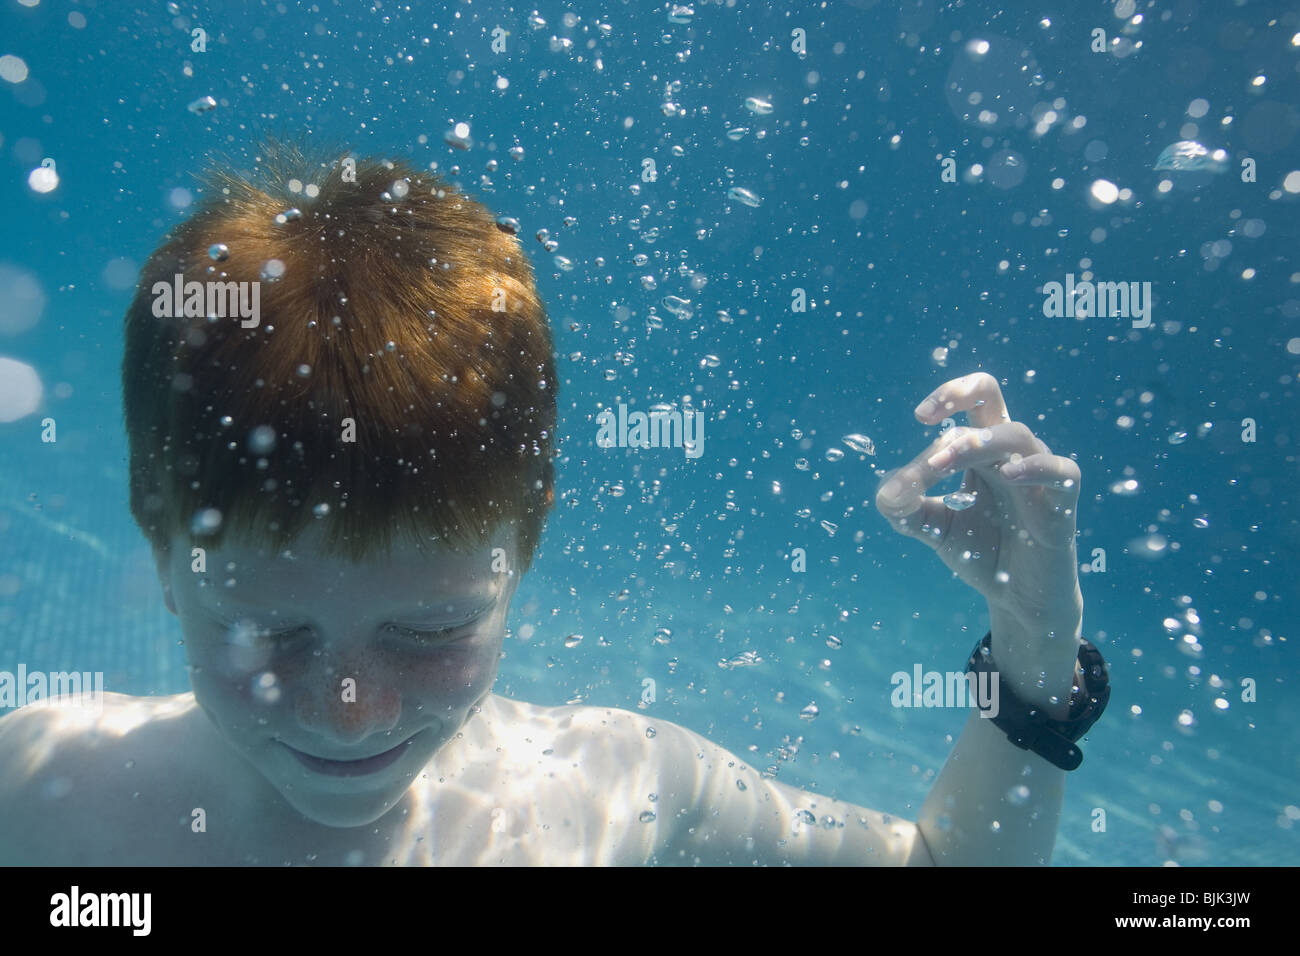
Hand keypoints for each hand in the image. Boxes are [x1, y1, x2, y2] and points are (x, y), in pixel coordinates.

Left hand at [875, 373, 1081, 708]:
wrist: (1016, 598)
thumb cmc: (980, 551)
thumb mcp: (935, 527)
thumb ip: (906, 508)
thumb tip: (887, 492)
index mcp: (982, 451)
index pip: (969, 406)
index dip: (946, 399)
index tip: (921, 415)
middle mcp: (1010, 453)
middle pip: (992, 403)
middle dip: (959, 402)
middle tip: (927, 434)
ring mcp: (1039, 476)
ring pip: (1017, 435)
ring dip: (977, 445)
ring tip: (944, 462)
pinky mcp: (1061, 505)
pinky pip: (1062, 472)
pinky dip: (1037, 466)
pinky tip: (1010, 474)